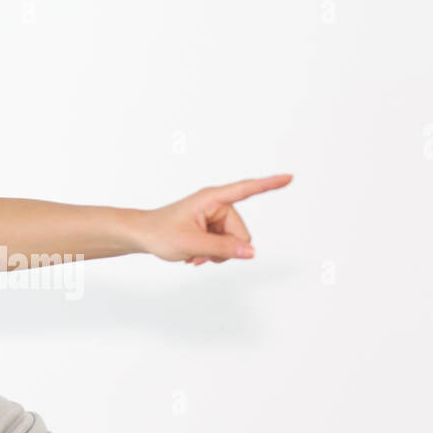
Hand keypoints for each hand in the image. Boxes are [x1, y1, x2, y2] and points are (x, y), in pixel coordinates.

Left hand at [138, 174, 292, 265]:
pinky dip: (212, 254)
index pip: (246, 189)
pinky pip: (225, 246)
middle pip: (241, 234)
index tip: (289, 177)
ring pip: (234, 243)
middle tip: (200, 253)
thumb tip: (251, 252)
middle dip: (226, 249)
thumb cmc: (161, 232)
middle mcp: (217, 205)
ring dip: (217, 254)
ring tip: (195, 254)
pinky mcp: (212, 227)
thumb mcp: (192, 244)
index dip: (269, 184)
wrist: (142, 235)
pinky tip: (195, 254)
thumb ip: (223, 249)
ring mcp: (215, 217)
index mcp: (212, 199)